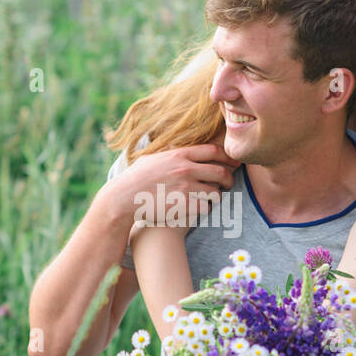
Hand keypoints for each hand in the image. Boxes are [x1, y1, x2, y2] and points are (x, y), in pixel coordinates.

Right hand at [102, 143, 240, 228]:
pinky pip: (206, 208)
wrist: (124, 198)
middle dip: (228, 179)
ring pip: (215, 192)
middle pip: (220, 172)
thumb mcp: (151, 158)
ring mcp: (186, 188)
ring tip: (212, 198)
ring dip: (217, 196)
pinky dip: (206, 209)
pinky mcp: (185, 205)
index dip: (227, 158)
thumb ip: (168, 152)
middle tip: (228, 184)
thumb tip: (173, 146)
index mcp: (180, 155)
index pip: (214, 151)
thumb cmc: (134, 178)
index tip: (231, 164)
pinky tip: (201, 209)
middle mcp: (186, 169)